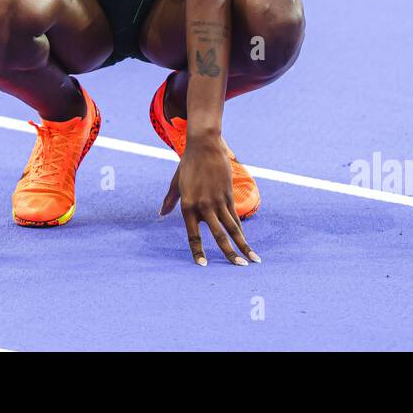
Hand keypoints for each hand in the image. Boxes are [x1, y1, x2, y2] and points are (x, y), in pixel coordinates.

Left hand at [159, 134, 256, 265]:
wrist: (204, 145)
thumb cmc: (188, 164)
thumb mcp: (176, 183)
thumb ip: (170, 201)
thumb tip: (161, 214)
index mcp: (187, 206)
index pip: (193, 235)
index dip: (198, 251)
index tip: (202, 265)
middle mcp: (203, 206)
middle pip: (218, 235)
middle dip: (229, 253)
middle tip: (238, 267)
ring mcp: (217, 201)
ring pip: (232, 228)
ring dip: (242, 245)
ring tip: (251, 259)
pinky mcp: (228, 195)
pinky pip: (236, 217)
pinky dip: (241, 230)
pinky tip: (246, 241)